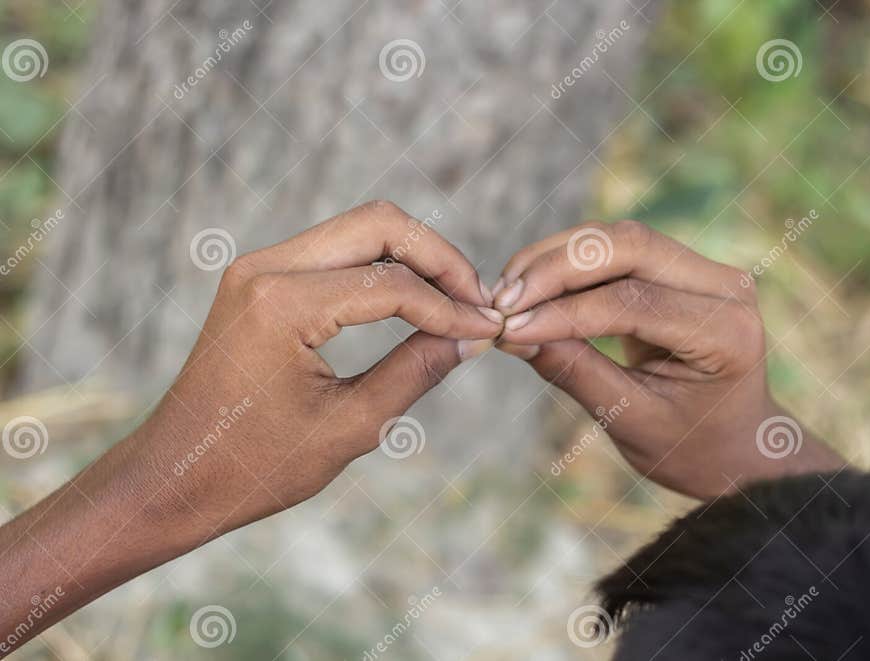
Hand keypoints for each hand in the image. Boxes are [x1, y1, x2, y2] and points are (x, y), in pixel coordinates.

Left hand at [0, 201, 501, 652]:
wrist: (177, 475)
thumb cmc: (256, 465)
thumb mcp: (350, 426)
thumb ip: (416, 371)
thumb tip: (471, 337)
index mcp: (282, 305)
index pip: (392, 285)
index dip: (450, 306)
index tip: (488, 329)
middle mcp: (266, 268)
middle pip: (380, 223)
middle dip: (439, 257)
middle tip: (476, 299)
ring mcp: (258, 267)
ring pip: (360, 229)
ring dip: (413, 258)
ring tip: (453, 301)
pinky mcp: (260, 278)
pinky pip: (336, 253)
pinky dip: (381, 268)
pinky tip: (412, 301)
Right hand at [495, 220, 841, 498]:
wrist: (735, 445)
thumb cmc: (689, 446)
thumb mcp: (631, 421)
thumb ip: (575, 372)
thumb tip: (510, 335)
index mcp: (726, 333)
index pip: (634, 301)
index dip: (564, 311)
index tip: (506, 327)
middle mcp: (726, 287)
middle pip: (630, 245)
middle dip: (556, 266)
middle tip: (502, 297)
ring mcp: (707, 271)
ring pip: (620, 237)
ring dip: (556, 258)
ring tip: (507, 290)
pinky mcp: (683, 267)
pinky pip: (620, 249)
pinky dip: (570, 263)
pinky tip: (531, 285)